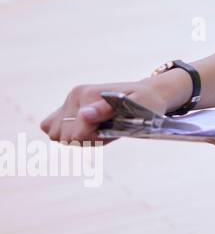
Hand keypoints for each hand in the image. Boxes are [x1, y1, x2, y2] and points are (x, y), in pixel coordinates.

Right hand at [40, 71, 191, 144]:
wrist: (146, 93)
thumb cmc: (144, 102)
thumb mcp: (135, 106)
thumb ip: (106, 111)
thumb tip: (83, 115)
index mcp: (87, 94)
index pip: (77, 133)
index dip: (94, 139)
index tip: (110, 131)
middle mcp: (74, 96)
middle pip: (65, 136)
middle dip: (86, 139)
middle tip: (107, 129)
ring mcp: (68, 101)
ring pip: (57, 134)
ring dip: (77, 138)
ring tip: (99, 128)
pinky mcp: (66, 107)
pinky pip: (50, 128)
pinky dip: (66, 134)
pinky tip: (85, 129)